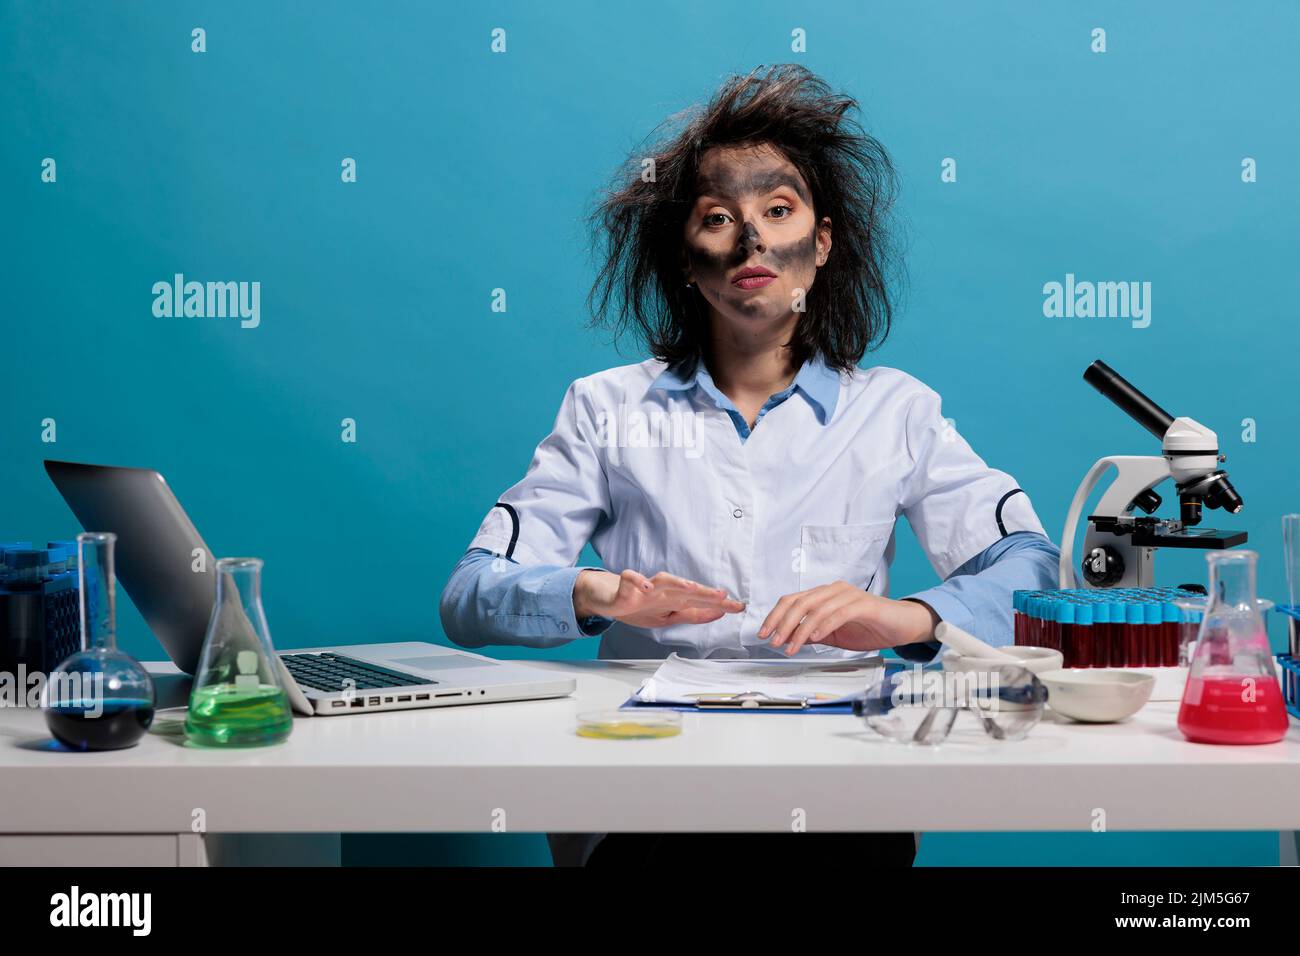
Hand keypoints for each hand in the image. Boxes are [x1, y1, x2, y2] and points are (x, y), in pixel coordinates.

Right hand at [573, 569, 745, 628]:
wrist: (610, 598)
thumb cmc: (640, 606)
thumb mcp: (669, 616)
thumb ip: (694, 614)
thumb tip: (719, 612)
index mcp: (674, 600)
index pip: (701, 601)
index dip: (720, 604)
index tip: (740, 607)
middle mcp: (663, 591)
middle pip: (687, 590)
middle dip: (706, 593)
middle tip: (724, 596)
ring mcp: (645, 587)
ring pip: (663, 581)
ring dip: (677, 583)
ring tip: (691, 587)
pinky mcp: (626, 585)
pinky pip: (631, 579)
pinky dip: (638, 581)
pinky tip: (645, 587)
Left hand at [757, 581, 938, 655]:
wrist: (903, 626)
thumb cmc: (870, 627)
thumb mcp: (834, 634)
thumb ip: (812, 633)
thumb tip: (787, 639)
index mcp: (824, 595)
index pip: (792, 600)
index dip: (775, 616)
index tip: (763, 634)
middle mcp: (834, 590)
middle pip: (799, 602)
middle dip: (782, 623)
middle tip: (773, 641)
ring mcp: (849, 595)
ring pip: (816, 609)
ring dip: (800, 630)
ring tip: (791, 647)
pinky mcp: (863, 604)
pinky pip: (838, 613)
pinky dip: (823, 625)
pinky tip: (814, 638)